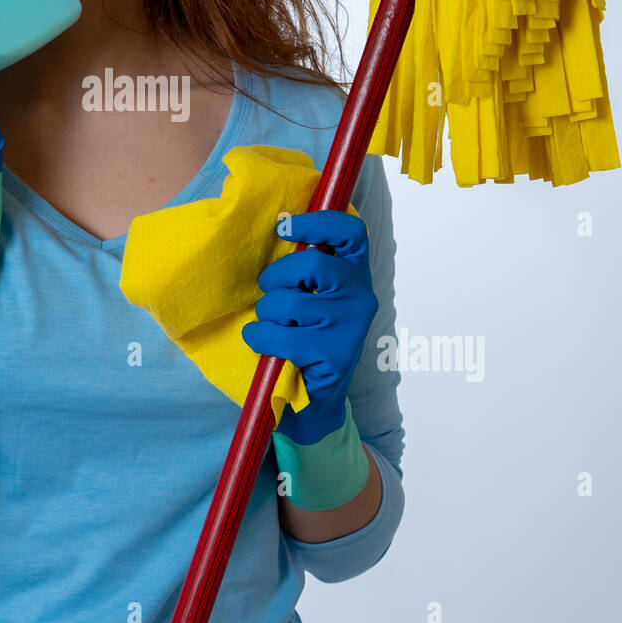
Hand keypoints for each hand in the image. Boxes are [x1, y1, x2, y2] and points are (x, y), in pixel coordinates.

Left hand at [241, 210, 377, 444]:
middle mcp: (361, 295)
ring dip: (266, 314)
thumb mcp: (309, 295)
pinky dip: (260, 338)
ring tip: (272, 326)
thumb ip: (303, 267)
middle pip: (312, 263)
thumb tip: (278, 226)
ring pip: (289, 302)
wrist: (313, 400)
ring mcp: (351, 326)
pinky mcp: (335, 354)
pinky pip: (282, 336)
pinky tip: (263, 343)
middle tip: (269, 293)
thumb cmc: (304, 336)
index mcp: (355, 273)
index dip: (318, 221)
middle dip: (276, 277)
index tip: (284, 228)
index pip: (351, 231)